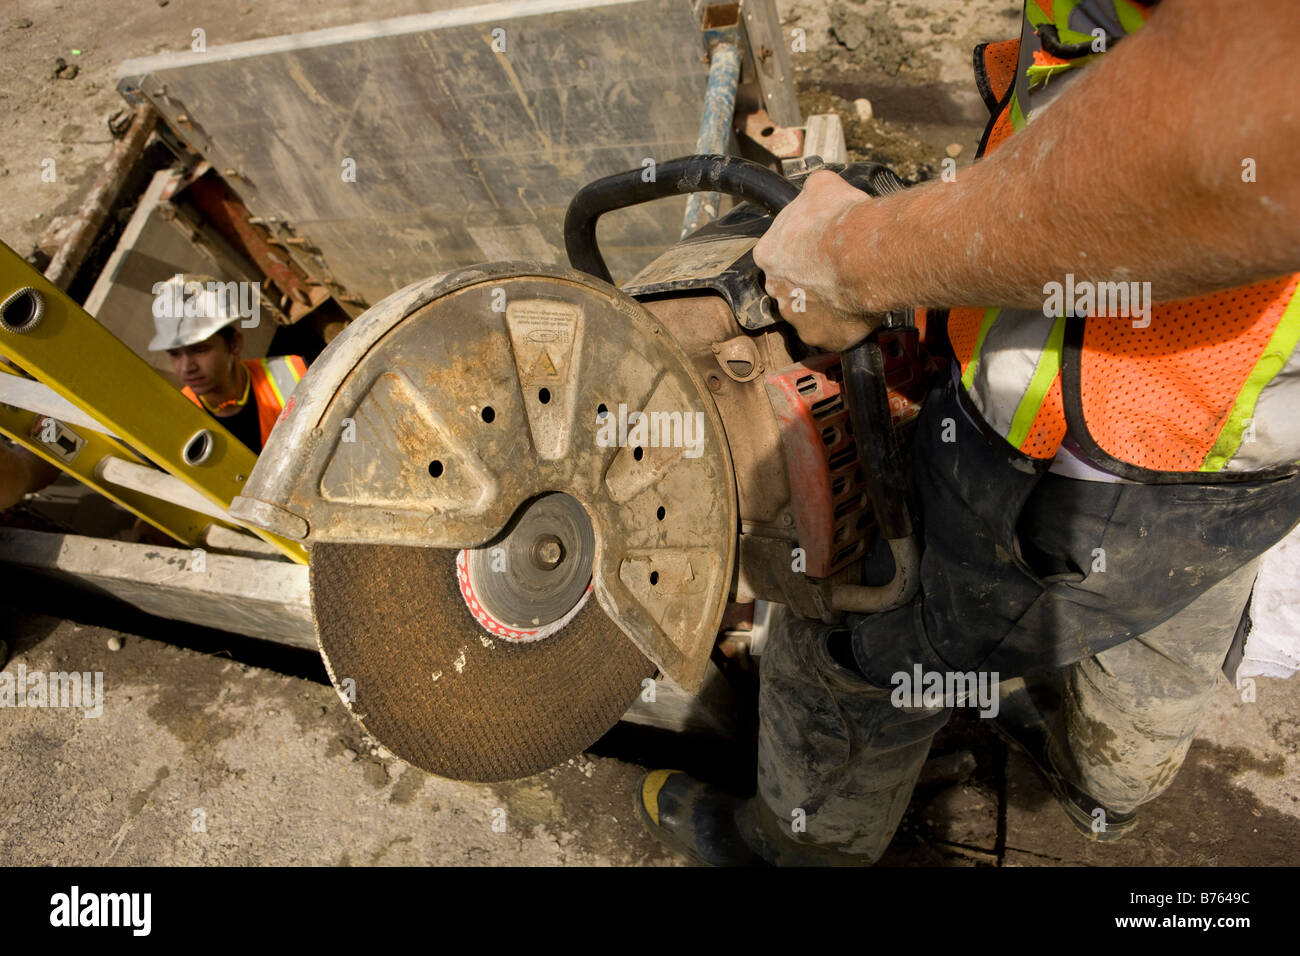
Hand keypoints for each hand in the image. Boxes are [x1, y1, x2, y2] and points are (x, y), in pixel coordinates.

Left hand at [753, 170, 884, 350]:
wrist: (865, 255)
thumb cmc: (841, 221)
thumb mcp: (823, 186)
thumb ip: (812, 190)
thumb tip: (816, 187)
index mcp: (768, 254)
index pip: (778, 253)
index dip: (801, 249)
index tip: (819, 246)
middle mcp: (775, 289)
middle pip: (791, 285)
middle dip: (810, 279)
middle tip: (836, 268)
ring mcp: (796, 317)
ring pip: (809, 312)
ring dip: (827, 303)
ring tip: (851, 288)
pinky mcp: (821, 337)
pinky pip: (832, 333)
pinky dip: (845, 325)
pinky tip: (859, 309)